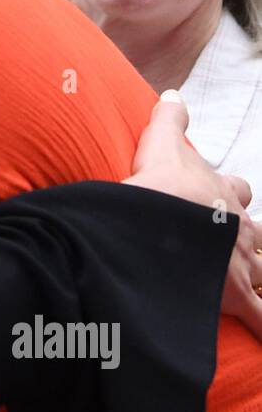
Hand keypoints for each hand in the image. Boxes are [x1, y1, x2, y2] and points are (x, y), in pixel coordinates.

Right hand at [126, 91, 261, 340]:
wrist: (159, 225)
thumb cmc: (160, 187)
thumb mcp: (161, 145)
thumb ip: (168, 120)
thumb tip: (172, 93)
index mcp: (220, 193)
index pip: (237, 190)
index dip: (232, 195)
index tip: (224, 198)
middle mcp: (238, 228)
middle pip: (257, 235)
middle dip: (251, 242)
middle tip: (237, 249)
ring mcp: (239, 263)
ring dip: (260, 278)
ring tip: (255, 288)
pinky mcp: (234, 296)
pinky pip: (260, 317)